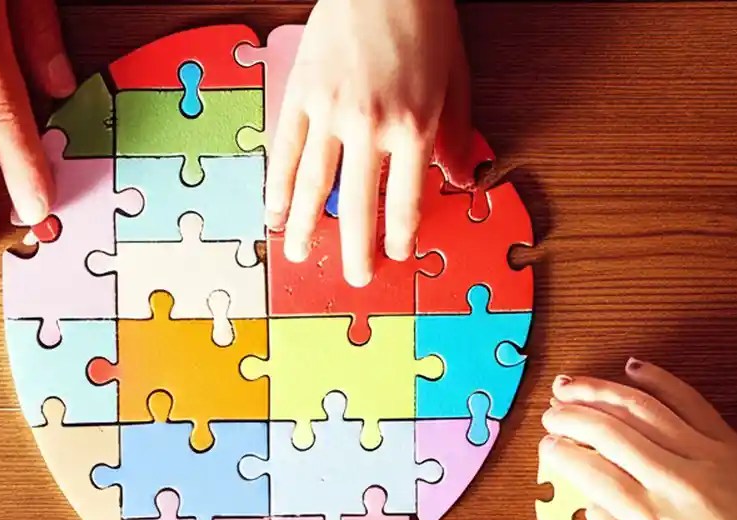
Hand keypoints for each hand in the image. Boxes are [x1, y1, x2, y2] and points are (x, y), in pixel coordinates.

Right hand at [266, 0, 473, 286]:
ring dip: (305, 226)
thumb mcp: (458, 80)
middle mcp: (370, 127)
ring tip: (298, 253)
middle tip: (353, 277)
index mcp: (413, 127)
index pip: (405, 200)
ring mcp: (329, 112)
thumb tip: (462, 180)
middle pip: (357, 206)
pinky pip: (286, 149)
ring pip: (313, 184)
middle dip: (355, 249)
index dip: (400, 235)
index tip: (397, 254)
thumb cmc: (424, 22)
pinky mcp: (300, 94)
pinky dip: (277, 185)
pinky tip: (274, 211)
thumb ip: (457, 135)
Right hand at [539, 359, 736, 519]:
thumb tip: (589, 504)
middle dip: (570, 416)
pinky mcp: (728, 443)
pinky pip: (688, 400)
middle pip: (609, 431)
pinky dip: (658, 380)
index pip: (591, 472)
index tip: (546, 447)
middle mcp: (674, 480)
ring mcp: (704, 455)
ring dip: (600, 390)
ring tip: (571, 385)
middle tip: (550, 412)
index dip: (560, 454)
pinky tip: (632, 368)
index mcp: (652, 519)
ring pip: (642, 408)